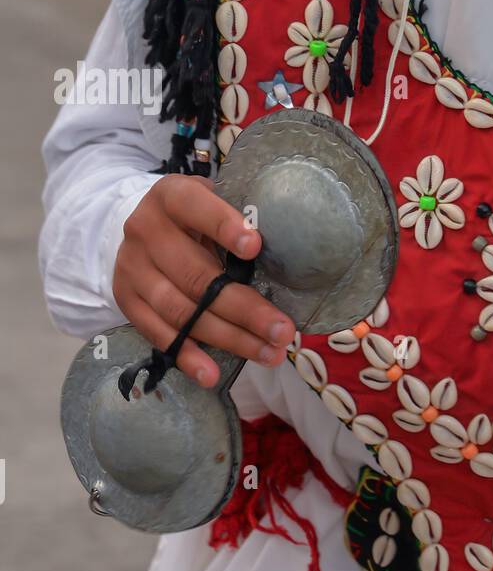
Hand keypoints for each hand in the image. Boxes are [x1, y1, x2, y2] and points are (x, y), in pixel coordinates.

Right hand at [112, 175, 295, 387]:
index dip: (224, 227)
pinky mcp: (127, 300)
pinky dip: (186, 356)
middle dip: (245, 308)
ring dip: (228, 338)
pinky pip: (157, 332)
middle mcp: (145, 231)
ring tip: (268, 354)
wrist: (135, 226)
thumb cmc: (192, 216)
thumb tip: (287, 254)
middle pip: (196, 277)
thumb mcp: (210, 202)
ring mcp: (133, 269)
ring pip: (181, 311)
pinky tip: (211, 373)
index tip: (256, 247)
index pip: (195, 208)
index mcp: (171, 197)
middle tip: (283, 330)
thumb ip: (236, 221)